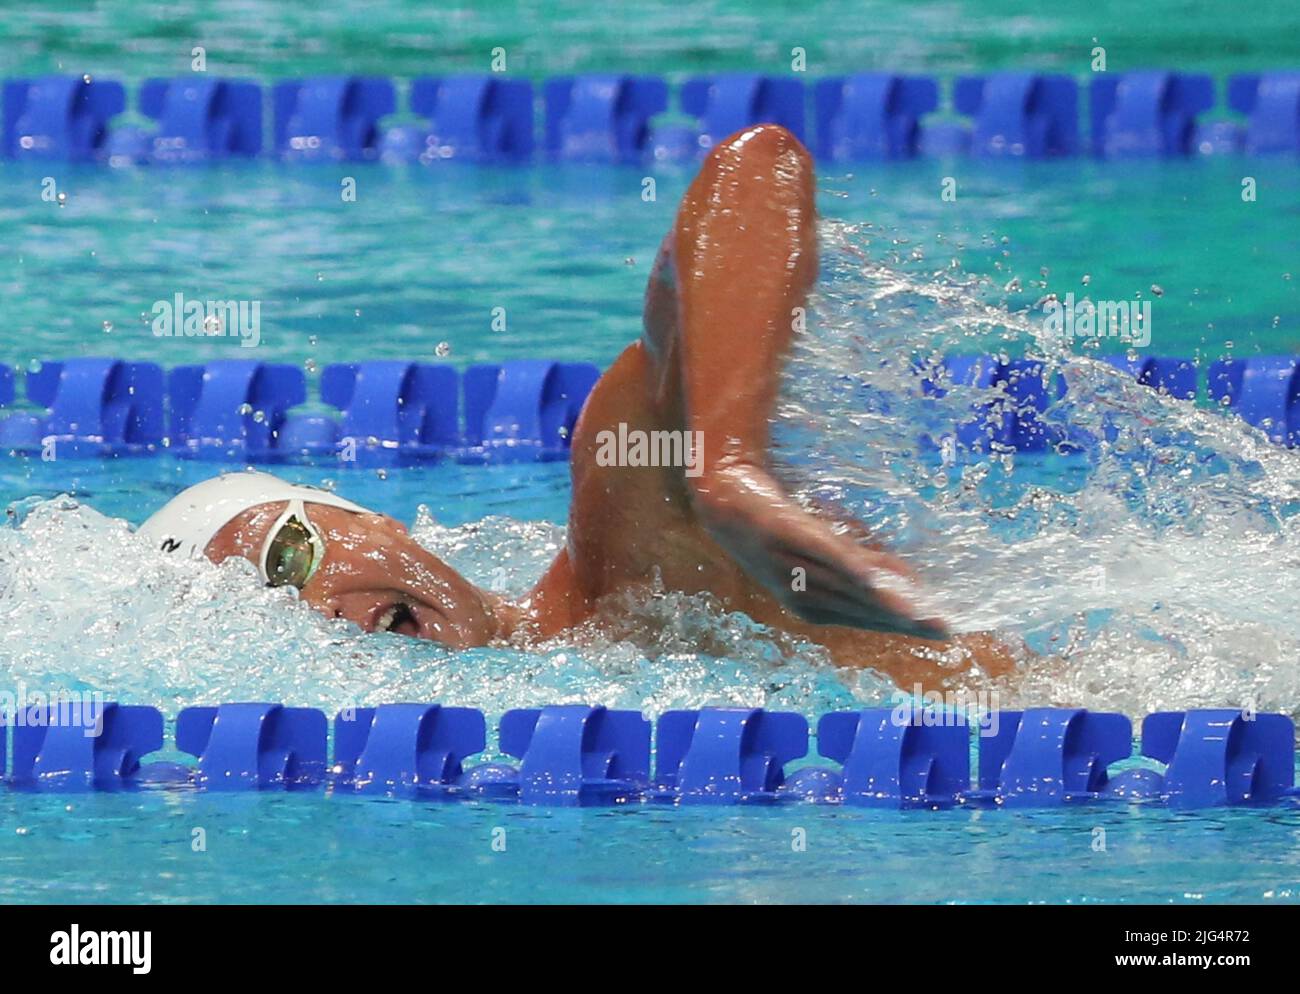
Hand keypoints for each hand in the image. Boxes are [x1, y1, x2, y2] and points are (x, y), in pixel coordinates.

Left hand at [691, 462, 949, 639]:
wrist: (724, 494)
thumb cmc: (775, 520)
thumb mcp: (819, 545)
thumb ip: (857, 561)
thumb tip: (902, 575)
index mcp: (810, 605)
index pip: (866, 617)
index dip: (904, 623)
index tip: (942, 631)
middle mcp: (803, 594)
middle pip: (863, 609)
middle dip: (906, 620)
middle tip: (947, 630)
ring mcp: (796, 567)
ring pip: (850, 588)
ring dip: (890, 603)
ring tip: (925, 613)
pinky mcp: (790, 536)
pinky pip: (826, 556)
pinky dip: (853, 569)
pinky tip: (877, 579)